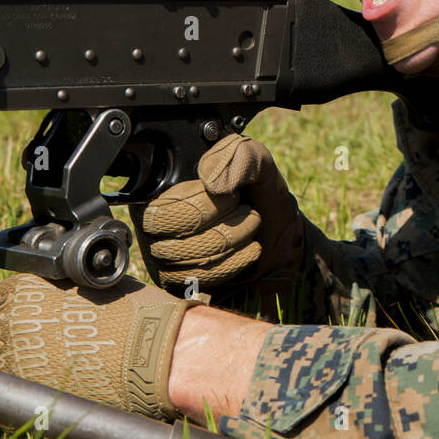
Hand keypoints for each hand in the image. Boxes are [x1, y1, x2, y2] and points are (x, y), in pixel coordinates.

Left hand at [0, 273, 197, 420]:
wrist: (152, 350)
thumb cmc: (134, 315)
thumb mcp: (91, 284)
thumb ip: (57, 289)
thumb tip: (49, 297)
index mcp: (28, 286)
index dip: (5, 309)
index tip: (17, 319)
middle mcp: (13, 317)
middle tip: (19, 344)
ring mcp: (14, 353)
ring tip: (26, 363)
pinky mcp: (25, 384)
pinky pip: (2, 382)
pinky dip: (13, 381)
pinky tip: (35, 379)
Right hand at [130, 134, 305, 295]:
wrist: (281, 237)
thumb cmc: (263, 197)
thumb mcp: (259, 165)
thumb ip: (240, 156)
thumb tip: (213, 183)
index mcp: (165, 193)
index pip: (165, 211)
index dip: (207, 205)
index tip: (234, 195)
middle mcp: (157, 227)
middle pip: (176, 241)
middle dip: (224, 227)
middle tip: (249, 212)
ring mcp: (165, 257)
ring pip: (190, 262)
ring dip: (234, 242)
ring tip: (252, 226)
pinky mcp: (181, 282)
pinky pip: (197, 281)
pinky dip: (233, 263)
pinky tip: (251, 249)